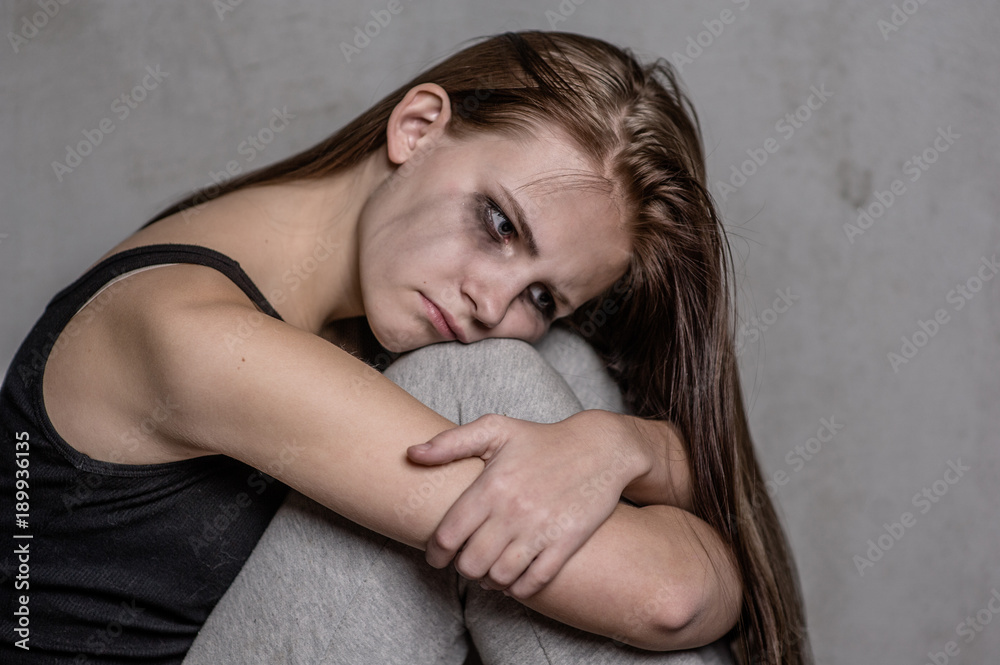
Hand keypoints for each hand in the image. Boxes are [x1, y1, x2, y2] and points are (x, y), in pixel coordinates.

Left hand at [406, 410, 646, 598]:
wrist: (600, 448)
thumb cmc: (542, 439)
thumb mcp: (496, 429)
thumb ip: (450, 442)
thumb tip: (411, 454)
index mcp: (491, 485)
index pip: (448, 535)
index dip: (435, 553)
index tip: (436, 557)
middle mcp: (513, 510)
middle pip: (471, 563)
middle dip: (462, 568)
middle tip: (465, 562)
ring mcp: (541, 529)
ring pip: (499, 577)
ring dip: (488, 580)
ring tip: (488, 572)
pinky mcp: (566, 543)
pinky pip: (534, 581)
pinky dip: (519, 588)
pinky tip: (514, 578)